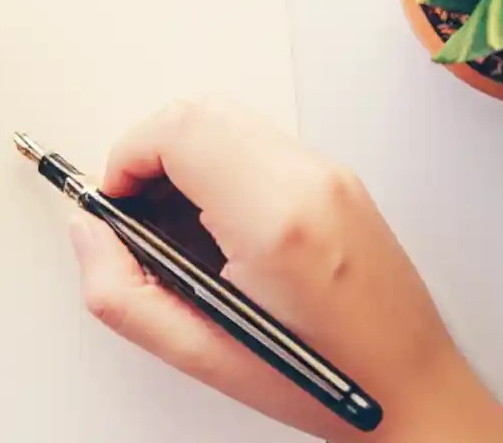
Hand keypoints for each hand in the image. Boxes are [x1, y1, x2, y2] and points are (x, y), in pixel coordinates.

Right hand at [68, 100, 502, 442]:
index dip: (127, 155)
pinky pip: (261, 142)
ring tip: (175, 219)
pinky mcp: (340, 179)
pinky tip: (217, 221)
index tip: (114, 198)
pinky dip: (222, 162)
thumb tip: (90, 234)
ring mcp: (331, 174)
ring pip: (230, 119)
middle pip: (201, 111)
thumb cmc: (326, 383)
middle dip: (151, 149)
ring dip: (186, 154)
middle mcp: (309, 181)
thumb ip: (123, 292)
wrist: (412, 390)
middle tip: (136, 206)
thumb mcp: (201, 354)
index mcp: (275, 220)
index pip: (178, 131)